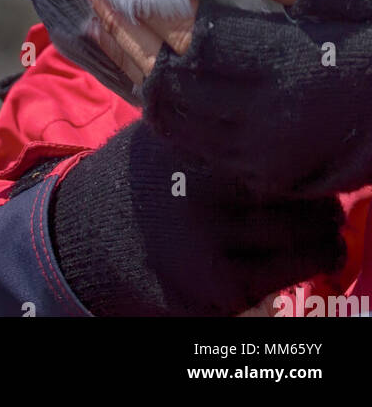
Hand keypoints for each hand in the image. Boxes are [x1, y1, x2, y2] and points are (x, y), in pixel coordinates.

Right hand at [50, 119, 344, 315]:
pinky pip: (273, 282)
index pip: (272, 157)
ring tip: (328, 235)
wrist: (80, 240)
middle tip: (329, 205)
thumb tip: (263, 118)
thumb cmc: (128, 183)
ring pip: (295, 248)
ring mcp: (206, 248)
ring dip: (321, 242)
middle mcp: (201, 198)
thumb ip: (201, 130)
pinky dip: (295, 271)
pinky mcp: (210, 291)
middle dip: (321, 208)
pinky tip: (304, 260)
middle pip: (293, 205)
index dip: (301, 164)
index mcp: (189, 152)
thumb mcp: (156, 137)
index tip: (313, 166)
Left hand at [79, 0, 371, 196]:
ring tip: (101, 17)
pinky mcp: (260, 171)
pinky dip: (156, 100)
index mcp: (295, 74)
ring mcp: (262, 157)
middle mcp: (270, 125)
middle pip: (170, 78)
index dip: (146, 7)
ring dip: (130, 62)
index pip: (197, 41)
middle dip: (123, 30)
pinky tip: (138, 64)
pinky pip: (190, 140)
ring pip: (172, 113)